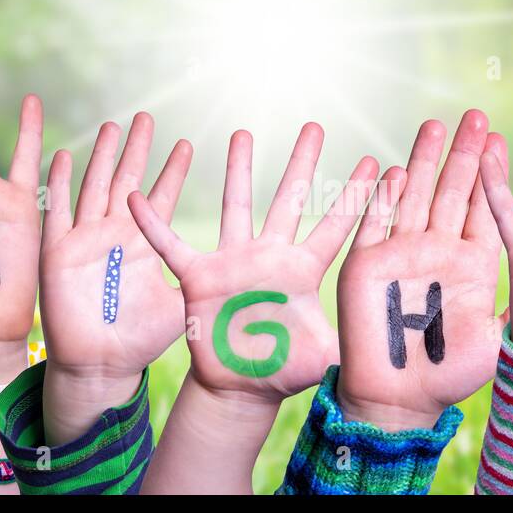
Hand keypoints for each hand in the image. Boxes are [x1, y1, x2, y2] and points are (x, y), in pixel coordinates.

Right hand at [38, 113, 191, 444]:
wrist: (100, 366)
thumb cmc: (142, 341)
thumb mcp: (181, 306)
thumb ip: (207, 285)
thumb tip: (254, 279)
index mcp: (146, 244)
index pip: (162, 197)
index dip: (173, 171)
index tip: (188, 143)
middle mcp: (117, 235)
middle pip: (129, 180)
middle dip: (138, 149)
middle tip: (148, 116)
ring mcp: (87, 240)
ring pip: (95, 187)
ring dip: (103, 157)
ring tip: (113, 125)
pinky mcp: (60, 253)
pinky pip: (59, 212)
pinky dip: (60, 183)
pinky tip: (65, 154)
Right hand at [129, 125, 377, 402]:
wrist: (239, 386)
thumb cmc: (283, 370)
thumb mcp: (319, 358)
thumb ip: (343, 347)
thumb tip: (373, 349)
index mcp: (304, 270)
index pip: (335, 226)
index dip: (356, 198)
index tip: (375, 163)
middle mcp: (270, 256)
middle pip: (289, 200)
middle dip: (302, 163)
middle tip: (314, 126)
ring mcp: (234, 262)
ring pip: (237, 206)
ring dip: (238, 170)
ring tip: (242, 132)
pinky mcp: (199, 277)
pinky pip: (171, 246)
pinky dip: (153, 225)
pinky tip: (137, 198)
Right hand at [336, 110, 505, 430]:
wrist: (399, 399)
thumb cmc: (450, 377)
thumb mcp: (495, 342)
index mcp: (471, 264)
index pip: (481, 208)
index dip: (489, 174)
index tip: (499, 139)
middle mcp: (436, 252)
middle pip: (449, 192)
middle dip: (462, 155)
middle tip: (475, 116)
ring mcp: (401, 255)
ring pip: (412, 197)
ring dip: (422, 162)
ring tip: (434, 126)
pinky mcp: (366, 266)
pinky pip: (370, 224)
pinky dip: (377, 198)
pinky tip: (386, 171)